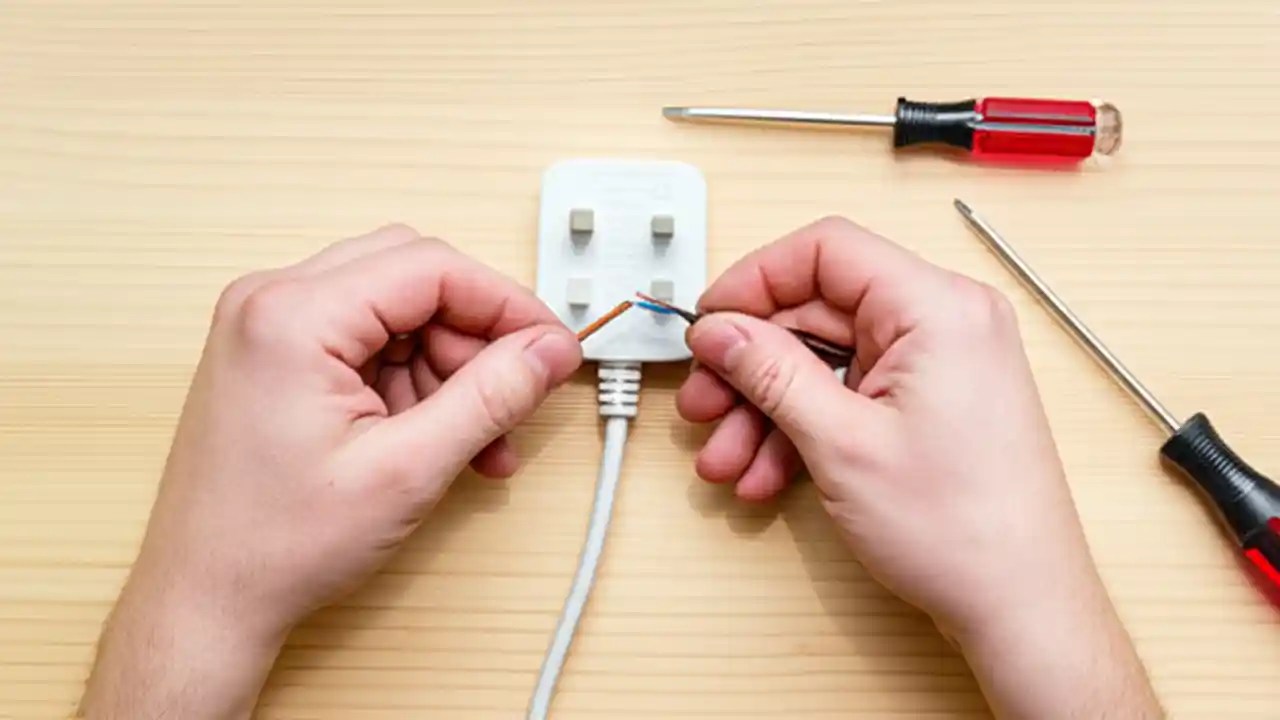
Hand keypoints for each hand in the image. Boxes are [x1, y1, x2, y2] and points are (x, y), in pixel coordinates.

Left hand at [80, 225, 580, 718]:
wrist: (206, 599)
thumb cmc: (274, 546)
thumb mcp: (409, 470)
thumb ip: (492, 397)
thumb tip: (549, 349)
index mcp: (292, 315)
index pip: (432, 268)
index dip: (507, 305)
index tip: (551, 347)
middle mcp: (272, 303)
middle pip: (415, 278)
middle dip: (476, 337)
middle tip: (516, 392)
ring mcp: (271, 329)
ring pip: (398, 311)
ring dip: (450, 367)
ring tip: (479, 439)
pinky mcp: (279, 357)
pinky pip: (370, 342)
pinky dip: (416, 382)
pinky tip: (444, 437)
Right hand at [678, 217, 1159, 718]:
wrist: (1019, 605)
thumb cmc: (962, 531)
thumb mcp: (840, 443)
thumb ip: (770, 371)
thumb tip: (719, 329)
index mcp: (937, 308)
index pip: (825, 251)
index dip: (753, 282)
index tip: (708, 323)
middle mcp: (944, 322)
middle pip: (816, 311)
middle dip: (749, 366)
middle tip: (704, 403)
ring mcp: (938, 363)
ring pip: (823, 360)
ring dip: (765, 409)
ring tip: (727, 460)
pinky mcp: (929, 401)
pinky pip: (848, 393)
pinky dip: (802, 428)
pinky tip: (765, 473)